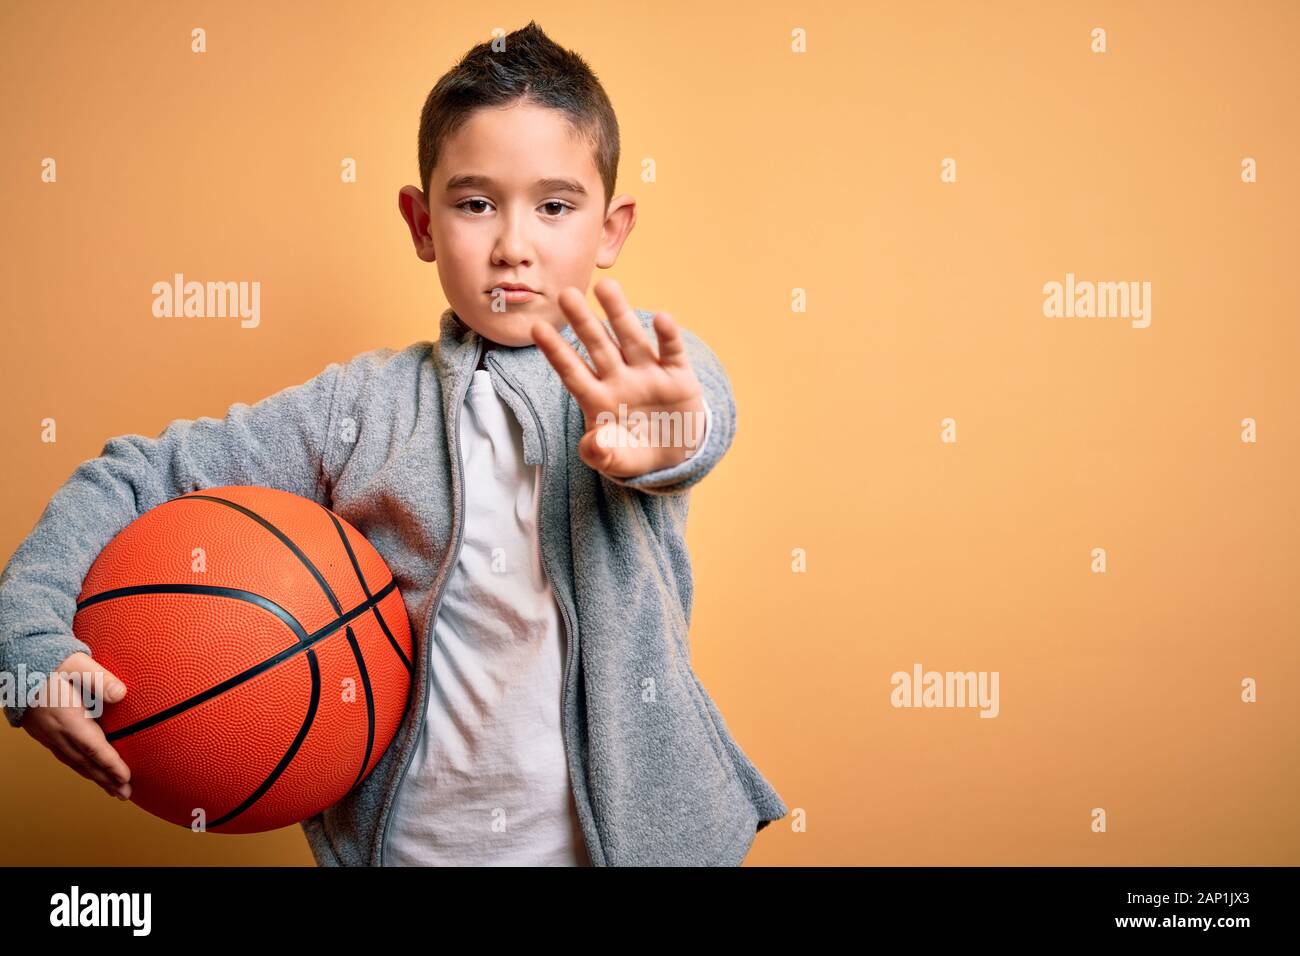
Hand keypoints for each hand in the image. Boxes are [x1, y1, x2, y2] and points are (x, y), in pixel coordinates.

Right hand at [21, 651, 132, 800]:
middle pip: (85, 762)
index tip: (126, 778)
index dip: (110, 765)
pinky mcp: (45, 733)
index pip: (93, 747)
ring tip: (114, 790)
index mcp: (67, 719)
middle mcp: (57, 732)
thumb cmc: (53, 663)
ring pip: (74, 762)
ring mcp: (48, 735)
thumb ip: (100, 679)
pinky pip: (66, 757)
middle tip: (125, 794)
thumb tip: (122, 693)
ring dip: (95, 777)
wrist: (21, 665)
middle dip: (106, 779)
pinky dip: (81, 768)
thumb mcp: (78, 665)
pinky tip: (90, 772)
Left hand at [530, 278, 706, 477]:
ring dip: (619, 313)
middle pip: (598, 347)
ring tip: (606, 287)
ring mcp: (648, 375)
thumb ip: (601, 454)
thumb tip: (593, 444)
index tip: (537, 329)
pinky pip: (671, 352)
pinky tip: (661, 318)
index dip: (555, 352)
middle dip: (582, 321)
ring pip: (631, 339)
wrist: (675, 455)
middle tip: (566, 294)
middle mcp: (620, 379)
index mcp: (598, 399)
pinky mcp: (678, 376)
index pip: (572, 372)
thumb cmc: (634, 452)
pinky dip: (667, 336)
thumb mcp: (617, 461)